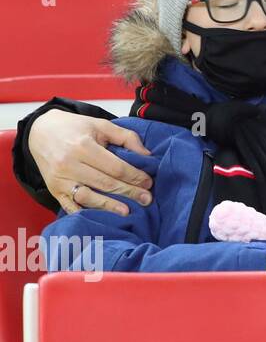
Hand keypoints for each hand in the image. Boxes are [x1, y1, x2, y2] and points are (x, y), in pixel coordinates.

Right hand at [29, 110, 152, 215]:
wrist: (40, 132)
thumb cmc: (75, 128)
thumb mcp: (101, 125)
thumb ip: (126, 137)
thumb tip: (147, 155)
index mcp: (83, 147)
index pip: (115, 167)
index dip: (134, 176)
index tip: (149, 182)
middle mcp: (69, 164)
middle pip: (105, 183)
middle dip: (129, 192)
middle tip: (146, 199)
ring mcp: (60, 180)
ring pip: (88, 197)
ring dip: (109, 206)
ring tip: (127, 212)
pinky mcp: (53, 190)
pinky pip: (70, 206)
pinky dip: (85, 212)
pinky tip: (100, 217)